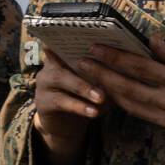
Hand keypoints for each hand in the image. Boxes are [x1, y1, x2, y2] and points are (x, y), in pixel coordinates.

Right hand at [33, 47, 104, 164]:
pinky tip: (93, 112)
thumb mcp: (96, 82)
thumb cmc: (86, 97)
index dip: (82, 38)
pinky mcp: (42, 101)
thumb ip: (103, 71)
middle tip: (106, 75)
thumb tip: (121, 64)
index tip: (101, 42)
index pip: (71, 39)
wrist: (66, 125)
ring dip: (83, 88)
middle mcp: (51, 63)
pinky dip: (78, 106)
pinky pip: (60, 101)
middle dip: (87, 66)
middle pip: (64, 56)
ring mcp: (44, 81)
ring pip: (62, 78)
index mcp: (65, 52)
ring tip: (101, 98)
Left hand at [73, 35, 164, 140]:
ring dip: (109, 92)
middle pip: (127, 89)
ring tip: (91, 78)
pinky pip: (143, 115)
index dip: (113, 58)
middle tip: (80, 64)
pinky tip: (116, 94)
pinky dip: (126, 104)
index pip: (138, 68)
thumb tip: (152, 42)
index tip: (95, 49)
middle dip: (101, 76)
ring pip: (131, 105)